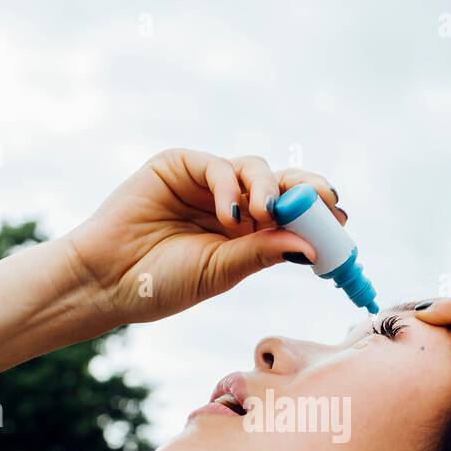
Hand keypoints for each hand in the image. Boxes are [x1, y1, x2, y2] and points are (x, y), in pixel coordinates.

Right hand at [64, 148, 343, 327]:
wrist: (108, 281)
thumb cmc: (162, 284)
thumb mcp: (222, 272)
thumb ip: (262, 253)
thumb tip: (310, 245)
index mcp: (247, 234)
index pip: (292, 214)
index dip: (318, 213)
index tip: (342, 220)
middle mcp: (232, 204)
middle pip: (281, 184)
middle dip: (306, 191)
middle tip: (325, 201)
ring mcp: (206, 183)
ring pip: (255, 169)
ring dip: (267, 190)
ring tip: (260, 217)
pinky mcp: (179, 166)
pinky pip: (218, 166)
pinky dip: (231, 186)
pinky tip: (230, 214)